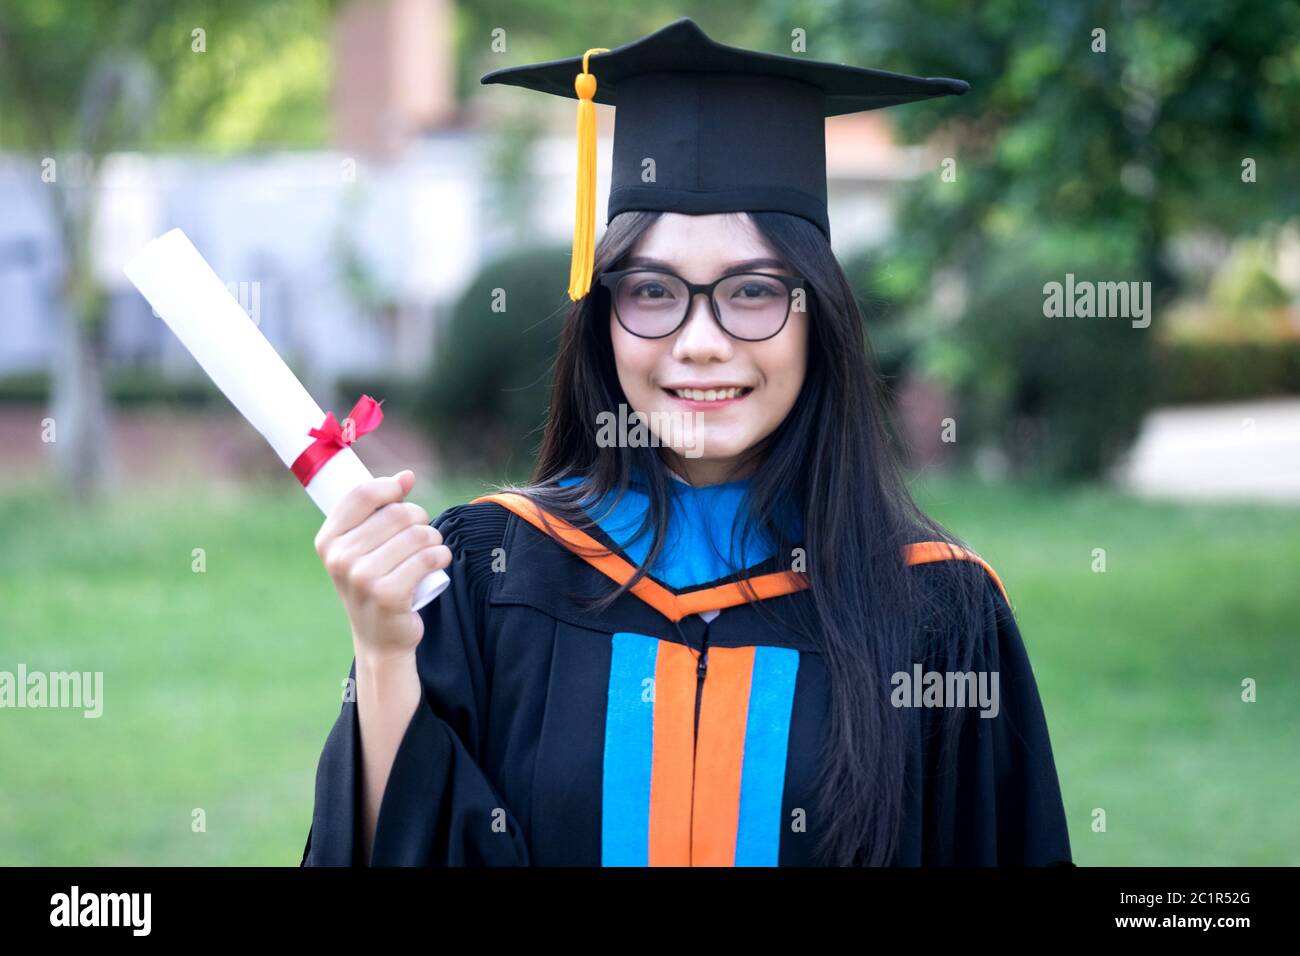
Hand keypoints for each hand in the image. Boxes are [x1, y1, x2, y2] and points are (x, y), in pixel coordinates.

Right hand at [314, 470, 449, 663]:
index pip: (361, 494)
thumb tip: (407, 475)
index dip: (389, 487)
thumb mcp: (366, 545)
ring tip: (429, 553)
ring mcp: (362, 578)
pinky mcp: (388, 595)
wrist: (380, 637)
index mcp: (328, 541)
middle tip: (420, 536)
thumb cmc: (376, 582)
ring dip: (433, 540)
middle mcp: (340, 558)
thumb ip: (381, 508)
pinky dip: (441, 556)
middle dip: (419, 519)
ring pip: (417, 535)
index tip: (402, 491)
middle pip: (396, 513)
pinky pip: (428, 558)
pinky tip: (438, 562)